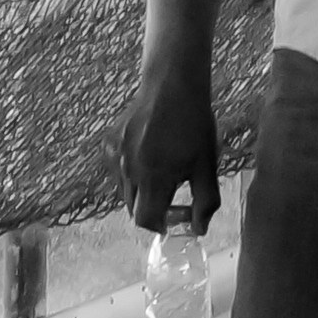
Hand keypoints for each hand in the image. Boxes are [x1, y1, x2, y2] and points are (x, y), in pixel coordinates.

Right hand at [123, 45, 217, 234]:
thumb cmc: (195, 126)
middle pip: (134, 208)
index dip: (162, 225)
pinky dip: (133, 172)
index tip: (178, 217)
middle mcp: (129, 170)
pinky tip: (152, 154)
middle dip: (154, 210)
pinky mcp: (110, 143)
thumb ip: (205, 201)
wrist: (172, 86)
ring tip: (166, 171)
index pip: (146, 220)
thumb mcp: (207, 165)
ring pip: (126, 189)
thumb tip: (199, 230)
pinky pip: (119, 169)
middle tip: (176, 198)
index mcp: (154, 178)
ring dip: (144, 191)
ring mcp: (117, 156)